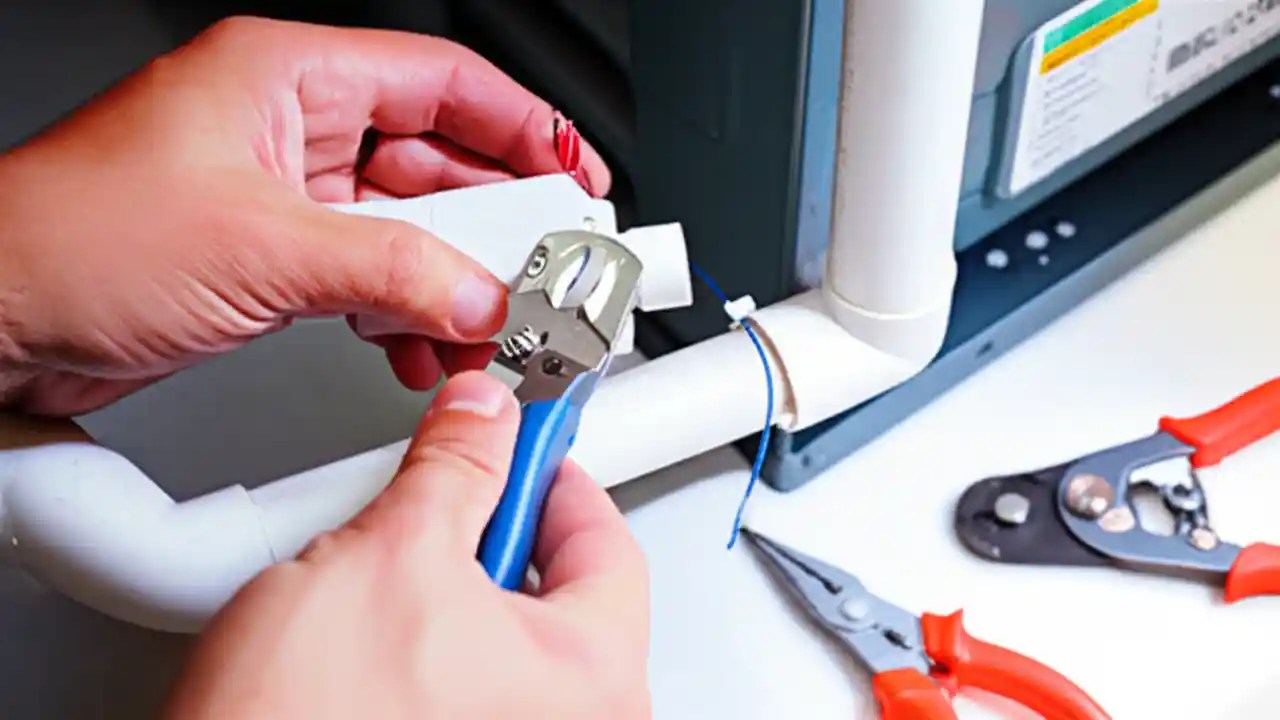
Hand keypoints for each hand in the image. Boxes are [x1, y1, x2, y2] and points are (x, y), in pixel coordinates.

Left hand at [0, 16, 609, 414]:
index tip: (579, 177)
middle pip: (437, 161)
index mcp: (286, 76)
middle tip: (547, 271)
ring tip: (487, 326)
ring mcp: (285, 198)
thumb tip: (481, 296)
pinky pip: (372, 278)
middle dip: (496, 225)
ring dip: (452, 282)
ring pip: (409, 229)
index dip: (525, 126)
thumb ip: (394, 272)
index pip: (442, 82)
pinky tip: (422, 346)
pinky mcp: (273, 262)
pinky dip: (405, 314)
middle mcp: (290, 129)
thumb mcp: (263, 248)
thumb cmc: (68, 242)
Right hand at [160, 371, 650, 718]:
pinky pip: (475, 677)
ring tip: (398, 571)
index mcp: (594, 678)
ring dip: (459, 585)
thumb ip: (455, 467)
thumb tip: (482, 418)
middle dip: (500, 531)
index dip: (556, 474)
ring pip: (511, 632)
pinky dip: (438, 637)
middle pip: (562, 588)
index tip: (524, 443)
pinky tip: (382, 627)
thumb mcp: (393, 551)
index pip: (609, 542)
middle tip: (453, 499)